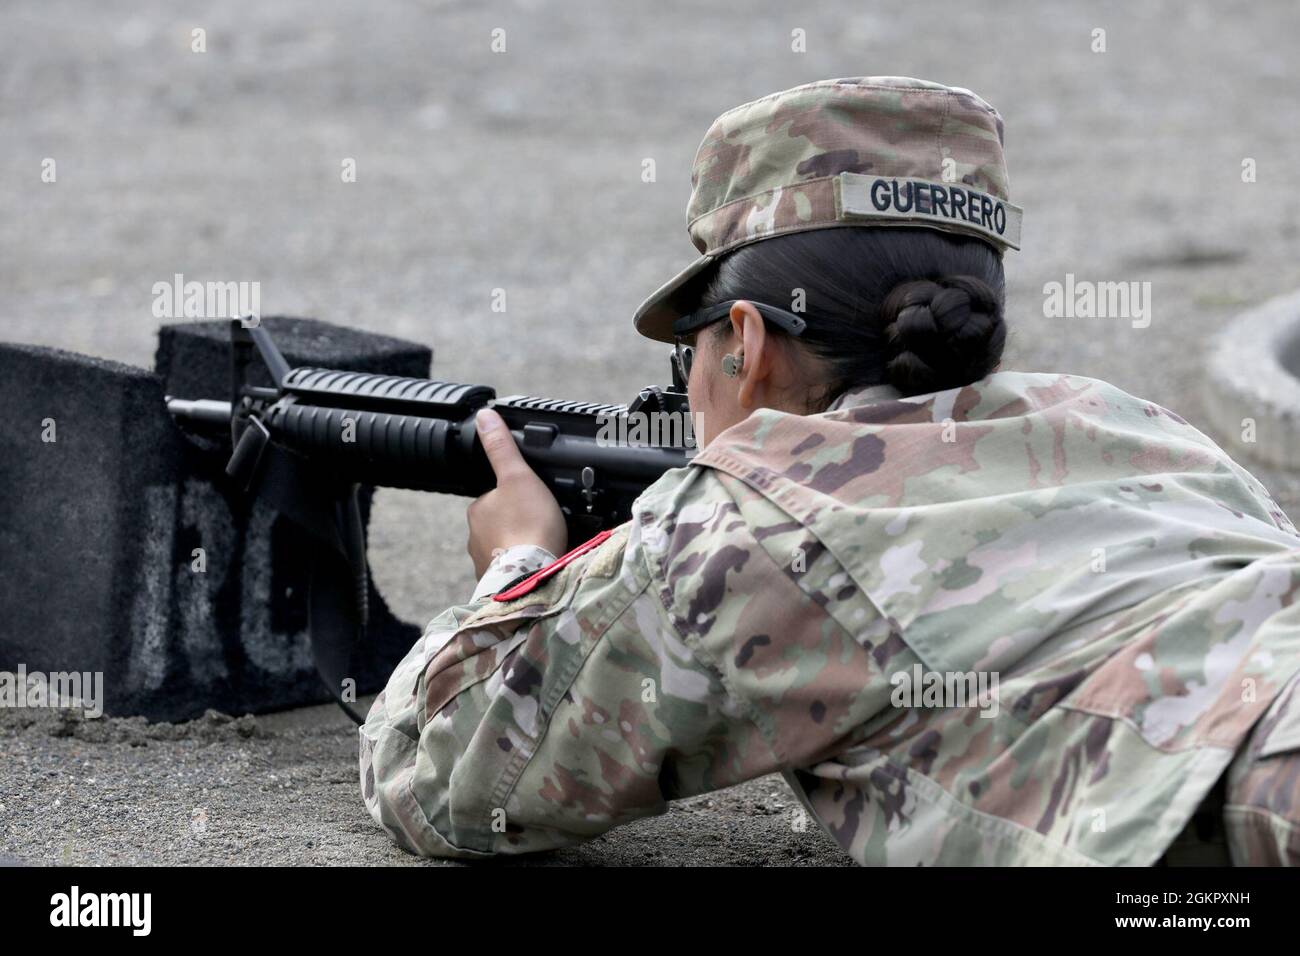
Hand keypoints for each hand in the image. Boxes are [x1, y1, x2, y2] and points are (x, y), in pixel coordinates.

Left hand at [466, 407, 567, 576]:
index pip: (495, 495)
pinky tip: (540, 563)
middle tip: (544, 522)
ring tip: (544, 543)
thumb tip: (485, 417)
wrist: (534, 577)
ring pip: (506, 546)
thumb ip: (502, 448)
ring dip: (522, 544)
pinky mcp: (500, 584)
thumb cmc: (528, 527)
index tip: (535, 500)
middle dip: (520, 521)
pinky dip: (524, 566)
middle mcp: (475, 537)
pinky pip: (513, 569)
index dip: (517, 495)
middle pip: (501, 521)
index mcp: (477, 509)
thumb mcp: (519, 476)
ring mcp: (486, 562)